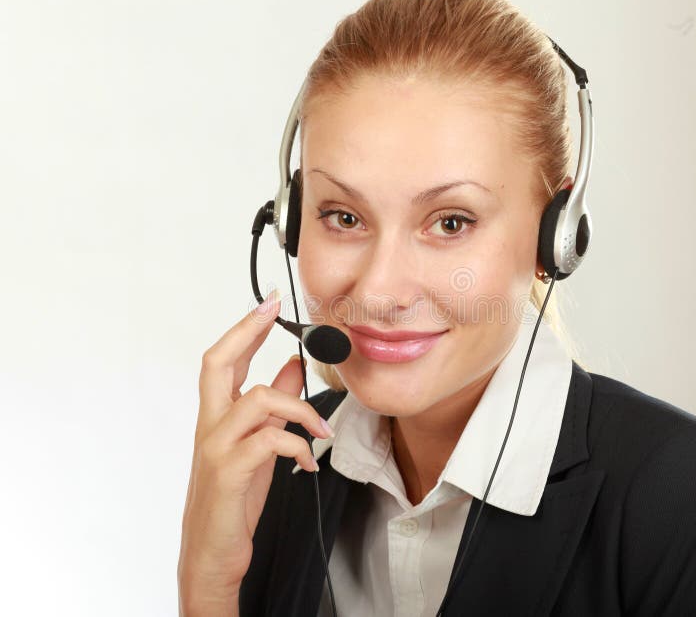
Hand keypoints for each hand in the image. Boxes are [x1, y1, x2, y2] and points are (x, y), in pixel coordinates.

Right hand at [177, 290, 331, 612]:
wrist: (211, 553)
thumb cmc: (233, 498)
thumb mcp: (259, 446)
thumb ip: (273, 407)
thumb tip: (294, 367)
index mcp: (217, 417)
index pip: (223, 361)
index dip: (244, 328)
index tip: (267, 302)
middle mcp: (211, 426)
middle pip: (217, 363)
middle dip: (247, 332)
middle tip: (273, 312)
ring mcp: (217, 448)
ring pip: (257, 399)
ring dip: (300, 408)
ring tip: (323, 432)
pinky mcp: (229, 473)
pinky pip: (270, 440)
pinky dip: (298, 445)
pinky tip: (309, 462)